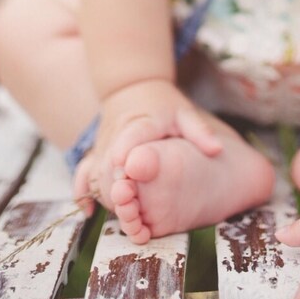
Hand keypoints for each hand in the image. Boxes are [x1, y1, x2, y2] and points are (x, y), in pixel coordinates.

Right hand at [72, 78, 221, 211]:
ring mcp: (103, 144)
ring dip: (104, 192)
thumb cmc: (164, 104)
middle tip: (128, 207)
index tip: (128, 175)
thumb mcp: (184, 113)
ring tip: (120, 212)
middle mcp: (117, 134)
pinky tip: (88, 210)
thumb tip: (217, 150)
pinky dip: (82, 190)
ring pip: (96, 171)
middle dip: (115, 185)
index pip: (130, 139)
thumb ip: (199, 131)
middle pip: (109, 162)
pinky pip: (83, 172)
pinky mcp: (96, 152)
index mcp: (141, 123)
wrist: (133, 86)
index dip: (126, 156)